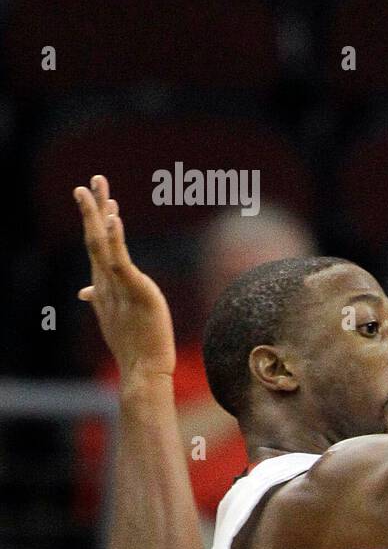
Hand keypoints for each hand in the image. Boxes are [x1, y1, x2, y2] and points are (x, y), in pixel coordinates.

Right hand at [74, 175, 175, 379]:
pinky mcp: (134, 291)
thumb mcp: (116, 315)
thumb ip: (101, 298)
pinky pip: (121, 260)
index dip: (97, 221)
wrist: (143, 368)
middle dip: (92, 208)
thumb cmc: (133, 344)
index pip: (98, 246)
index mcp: (104, 285)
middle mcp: (105, 282)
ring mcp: (117, 285)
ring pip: (102, 244)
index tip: (100, 198)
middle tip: (92, 180)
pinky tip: (113, 219)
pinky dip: (115, 238)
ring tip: (97, 189)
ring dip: (98, 214)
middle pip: (94, 238)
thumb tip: (83, 291)